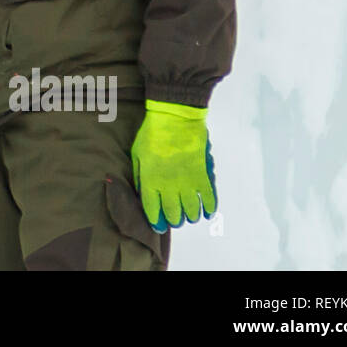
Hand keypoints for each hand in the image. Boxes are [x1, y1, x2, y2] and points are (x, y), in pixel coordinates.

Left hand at [131, 99, 216, 232]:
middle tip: (176, 221)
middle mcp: (169, 186)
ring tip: (190, 217)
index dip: (156, 221)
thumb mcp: (137, 155)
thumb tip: (142, 192)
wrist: (175, 120)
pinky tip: (207, 213)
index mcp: (150, 181)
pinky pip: (209, 198)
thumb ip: (139, 176)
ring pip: (191, 209)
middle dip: (174, 220)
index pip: (152, 210)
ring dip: (191, 216)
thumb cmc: (151, 135)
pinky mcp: (202, 176)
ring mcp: (187, 182)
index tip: (158, 227)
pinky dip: (209, 208)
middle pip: (173, 212)